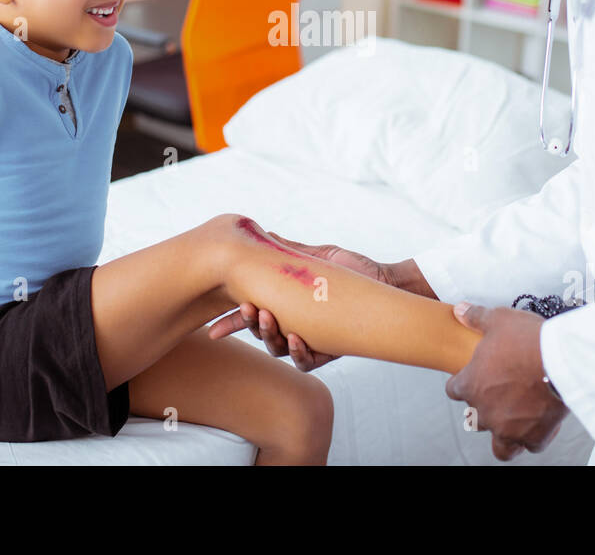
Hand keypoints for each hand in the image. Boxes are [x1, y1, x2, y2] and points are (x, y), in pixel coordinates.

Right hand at [207, 233, 388, 370]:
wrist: (383, 281)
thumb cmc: (349, 268)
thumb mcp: (314, 256)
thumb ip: (286, 251)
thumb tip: (262, 233)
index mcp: (284, 305)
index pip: (250, 316)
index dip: (228, 324)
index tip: (211, 328)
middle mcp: (292, 325)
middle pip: (260, 333)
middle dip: (248, 324)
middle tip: (247, 307)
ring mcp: (309, 340)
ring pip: (278, 349)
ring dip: (269, 336)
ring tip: (269, 318)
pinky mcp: (328, 352)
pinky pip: (306, 361)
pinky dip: (298, 352)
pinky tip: (296, 336)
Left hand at [444, 303, 567, 460]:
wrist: (561, 360)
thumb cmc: (528, 340)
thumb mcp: (499, 320)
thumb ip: (477, 317)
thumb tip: (460, 310)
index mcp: (471, 384)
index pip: (454, 390)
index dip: (463, 384)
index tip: (473, 378)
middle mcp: (485, 411)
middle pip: (475, 418)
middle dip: (485, 409)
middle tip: (500, 396)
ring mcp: (508, 428)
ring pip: (499, 446)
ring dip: (504, 435)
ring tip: (514, 424)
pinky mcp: (534, 437)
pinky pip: (530, 446)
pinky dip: (534, 438)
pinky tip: (541, 426)